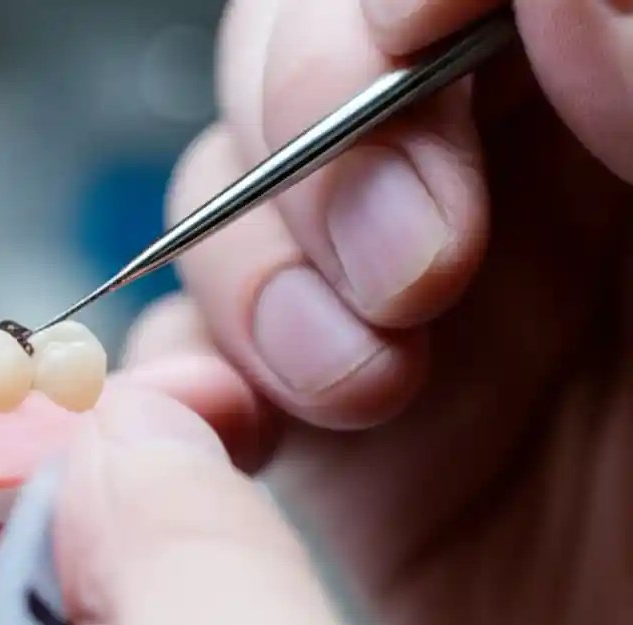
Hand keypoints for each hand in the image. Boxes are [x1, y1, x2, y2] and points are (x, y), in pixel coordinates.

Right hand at [125, 1, 632, 624]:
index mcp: (611, 99)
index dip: (393, 1)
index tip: (413, 47)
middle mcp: (486, 180)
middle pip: (305, 56)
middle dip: (321, 140)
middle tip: (419, 269)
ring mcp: (386, 297)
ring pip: (227, 193)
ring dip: (258, 274)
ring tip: (367, 384)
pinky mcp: (309, 413)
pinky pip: (184, 348)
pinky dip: (186, 376)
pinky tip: (260, 431)